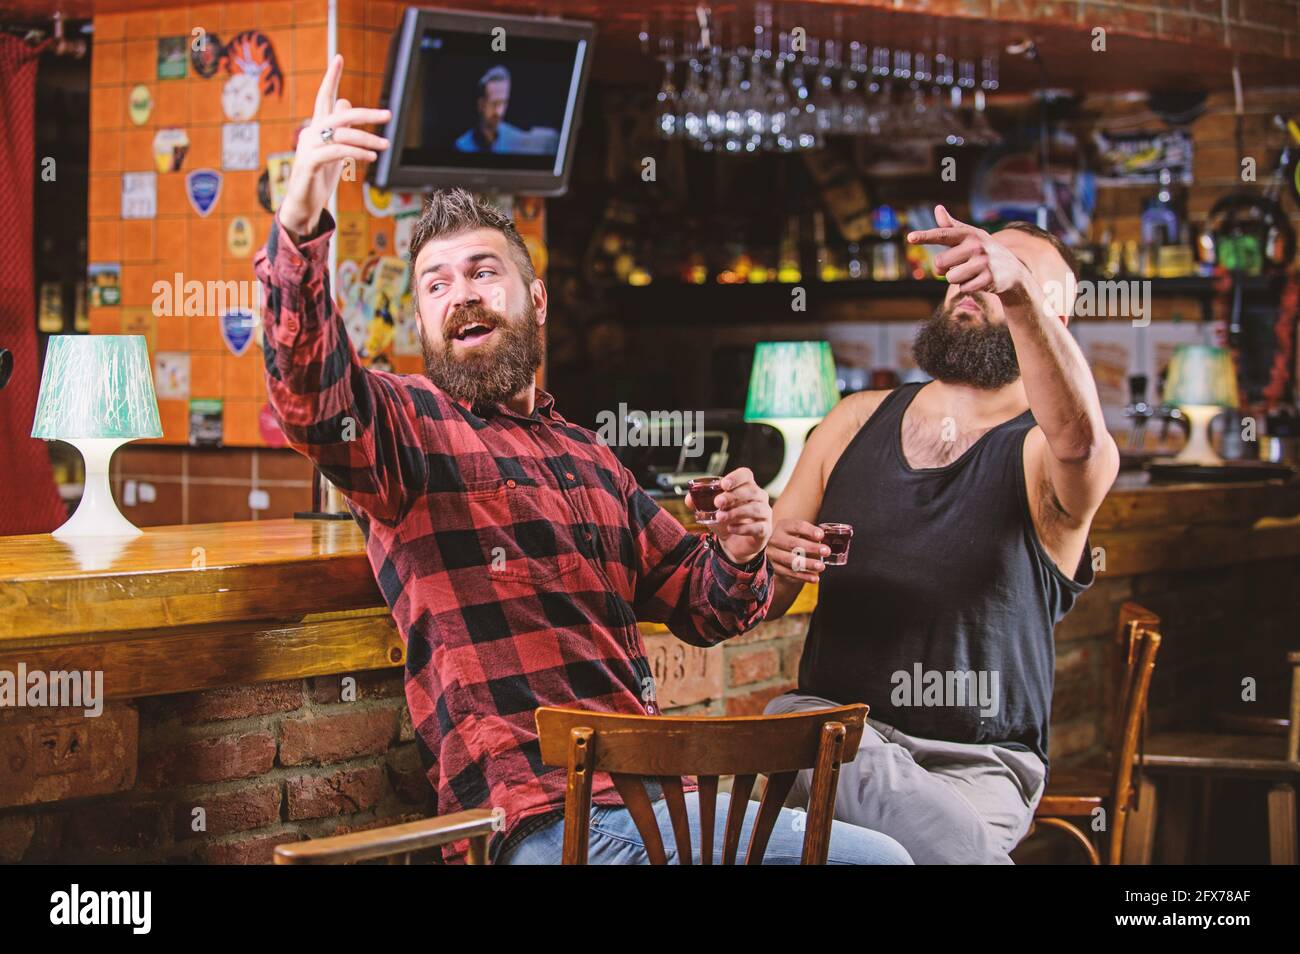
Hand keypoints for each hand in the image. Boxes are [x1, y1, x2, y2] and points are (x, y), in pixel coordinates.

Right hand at [278, 55, 390, 238]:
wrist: (303, 203)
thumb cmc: (319, 176)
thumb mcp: (334, 149)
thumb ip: (340, 127)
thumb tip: (346, 101)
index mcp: (318, 128)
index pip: (324, 97)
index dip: (331, 78)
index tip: (339, 57)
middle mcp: (311, 133)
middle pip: (340, 115)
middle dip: (366, 113)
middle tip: (388, 114)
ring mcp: (308, 147)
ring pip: (342, 134)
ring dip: (368, 139)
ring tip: (385, 145)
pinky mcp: (309, 163)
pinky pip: (337, 152)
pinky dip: (356, 152)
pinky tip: (371, 156)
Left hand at [688, 468, 770, 565]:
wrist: (734, 544)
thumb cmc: (726, 521)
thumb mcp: (711, 511)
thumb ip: (699, 503)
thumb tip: (688, 499)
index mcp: (746, 487)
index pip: (746, 475)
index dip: (736, 477)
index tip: (723, 484)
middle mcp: (759, 498)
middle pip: (751, 491)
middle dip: (733, 496)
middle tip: (717, 502)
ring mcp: (764, 514)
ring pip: (756, 508)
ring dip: (736, 512)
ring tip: (720, 517)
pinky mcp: (765, 530)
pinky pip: (758, 527)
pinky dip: (743, 528)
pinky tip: (731, 529)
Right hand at [768, 518, 827, 584]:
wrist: (777, 550)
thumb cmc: (793, 538)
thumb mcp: (800, 532)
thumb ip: (810, 534)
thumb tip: (824, 538)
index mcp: (784, 526)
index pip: (797, 527)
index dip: (809, 531)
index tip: (821, 535)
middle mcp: (775, 539)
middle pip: (793, 543)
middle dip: (811, 548)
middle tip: (826, 551)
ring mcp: (773, 554)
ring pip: (791, 560)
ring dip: (808, 564)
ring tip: (821, 566)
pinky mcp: (774, 567)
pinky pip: (789, 573)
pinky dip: (803, 576)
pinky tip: (814, 578)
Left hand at [906, 204, 1030, 298]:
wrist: (1012, 270)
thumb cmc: (983, 251)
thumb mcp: (970, 236)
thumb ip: (951, 226)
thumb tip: (937, 209)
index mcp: (968, 234)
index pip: (942, 234)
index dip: (925, 237)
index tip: (910, 237)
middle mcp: (976, 246)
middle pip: (940, 262)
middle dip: (945, 268)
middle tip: (960, 264)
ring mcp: (983, 262)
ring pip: (950, 277)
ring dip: (957, 279)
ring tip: (971, 272)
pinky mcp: (988, 278)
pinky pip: (963, 288)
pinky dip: (967, 287)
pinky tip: (979, 280)